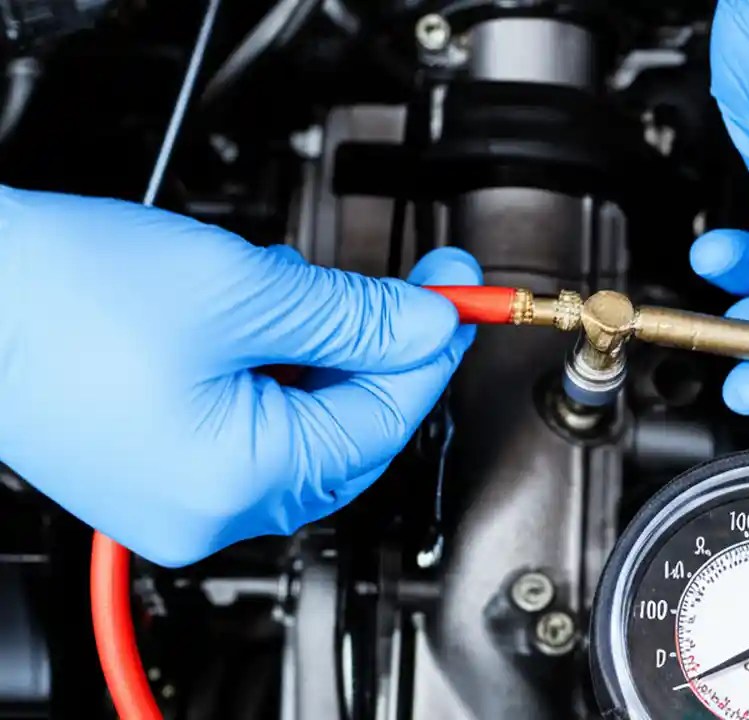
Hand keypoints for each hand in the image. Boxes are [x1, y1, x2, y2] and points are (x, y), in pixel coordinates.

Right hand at [0, 187, 479, 566]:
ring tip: (302, 285)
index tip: (459, 296)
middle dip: (383, 350)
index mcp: (235, 484)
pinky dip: (275, 367)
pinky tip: (264, 314)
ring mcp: (178, 496)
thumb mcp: (241, 289)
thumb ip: (354, 315)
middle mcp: (208, 512)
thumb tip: (428, 323)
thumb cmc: (56, 293)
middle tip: (416, 288)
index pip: (383, 418)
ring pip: (303, 423)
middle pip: (349, 430)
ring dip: (325, 351)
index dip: (430, 348)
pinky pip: (251, 424)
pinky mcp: (155, 468)